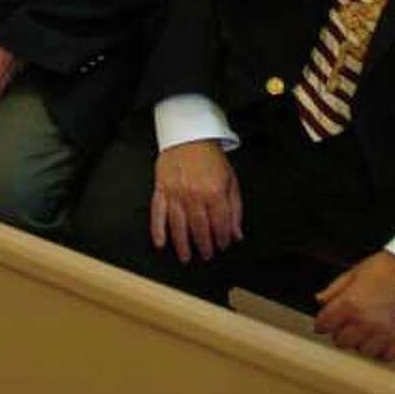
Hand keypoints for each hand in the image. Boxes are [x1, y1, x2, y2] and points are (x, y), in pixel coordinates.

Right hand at [149, 139, 242, 263]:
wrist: (189, 136)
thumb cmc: (210, 158)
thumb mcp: (230, 180)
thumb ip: (235, 209)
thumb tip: (236, 234)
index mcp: (214, 192)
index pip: (220, 223)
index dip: (222, 238)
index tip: (223, 245)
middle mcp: (194, 195)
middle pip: (199, 228)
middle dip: (204, 245)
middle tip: (206, 255)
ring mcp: (175, 193)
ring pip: (178, 225)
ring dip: (182, 244)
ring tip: (186, 257)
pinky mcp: (161, 189)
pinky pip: (157, 213)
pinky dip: (158, 230)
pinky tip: (161, 243)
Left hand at [313, 251, 394, 361]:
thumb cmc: (388, 268)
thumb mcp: (355, 272)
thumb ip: (335, 289)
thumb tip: (320, 300)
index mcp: (350, 303)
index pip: (325, 324)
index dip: (322, 323)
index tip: (324, 323)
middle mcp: (365, 322)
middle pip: (341, 341)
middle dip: (341, 332)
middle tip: (347, 324)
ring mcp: (384, 333)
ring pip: (362, 351)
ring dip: (361, 342)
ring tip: (366, 331)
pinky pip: (385, 356)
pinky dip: (381, 350)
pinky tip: (381, 339)